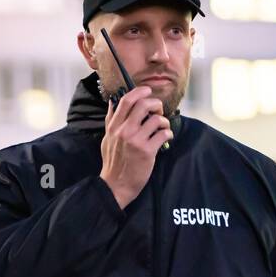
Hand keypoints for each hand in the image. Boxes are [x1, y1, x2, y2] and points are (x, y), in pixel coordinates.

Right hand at [98, 85, 172, 209]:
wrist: (116, 186)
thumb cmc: (113, 162)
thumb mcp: (107, 138)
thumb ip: (110, 120)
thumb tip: (112, 101)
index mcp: (114, 127)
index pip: (126, 101)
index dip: (140, 91)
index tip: (148, 91)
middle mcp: (124, 131)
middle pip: (144, 105)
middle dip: (156, 104)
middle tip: (158, 111)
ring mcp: (136, 141)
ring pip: (157, 119)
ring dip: (164, 121)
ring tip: (162, 128)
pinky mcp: (147, 151)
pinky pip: (164, 134)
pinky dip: (168, 134)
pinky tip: (165, 138)